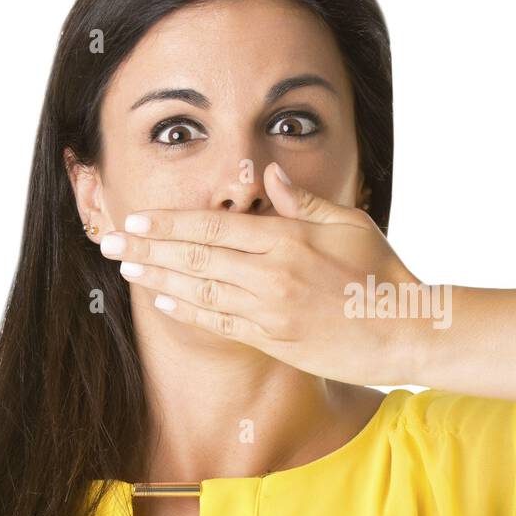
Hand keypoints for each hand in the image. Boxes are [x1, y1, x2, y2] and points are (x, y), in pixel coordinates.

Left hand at [100, 163, 426, 385]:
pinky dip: (189, 312)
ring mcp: (271, 310)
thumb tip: (267, 174)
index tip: (136, 219)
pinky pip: (221, 323)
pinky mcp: (275, 341)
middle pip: (195, 256)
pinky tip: (163, 301)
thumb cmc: (382, 271)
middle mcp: (272, 273)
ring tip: (127, 268)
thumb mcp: (349, 223)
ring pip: (200, 291)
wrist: (405, 328)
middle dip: (148, 248)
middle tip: (110, 241)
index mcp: (287, 238)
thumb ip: (302, 201)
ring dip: (159, 278)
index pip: (213, 225)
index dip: (168, 222)